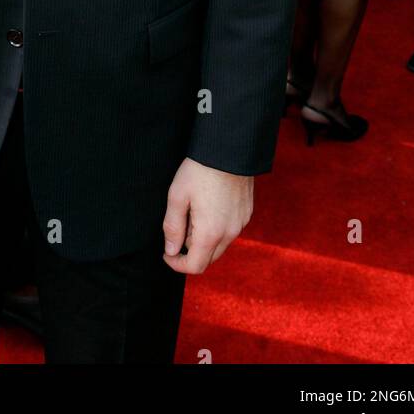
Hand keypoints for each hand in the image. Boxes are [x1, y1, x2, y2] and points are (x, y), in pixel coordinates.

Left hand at [162, 158, 253, 274]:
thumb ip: (173, 227)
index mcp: (210, 233)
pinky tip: (209, 205)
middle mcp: (230, 233)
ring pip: (220, 244)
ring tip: (194, 210)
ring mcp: (241, 223)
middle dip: (190, 250)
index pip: (195, 266)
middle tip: (180, 224)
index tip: (166, 253)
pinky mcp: (247, 213)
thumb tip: (171, 250)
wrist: (229, 148)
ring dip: (204, 238)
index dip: (177, 265)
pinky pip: (229, 230)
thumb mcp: (177, 196)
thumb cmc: (200, 170)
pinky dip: (217, 228)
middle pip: (208, 258)